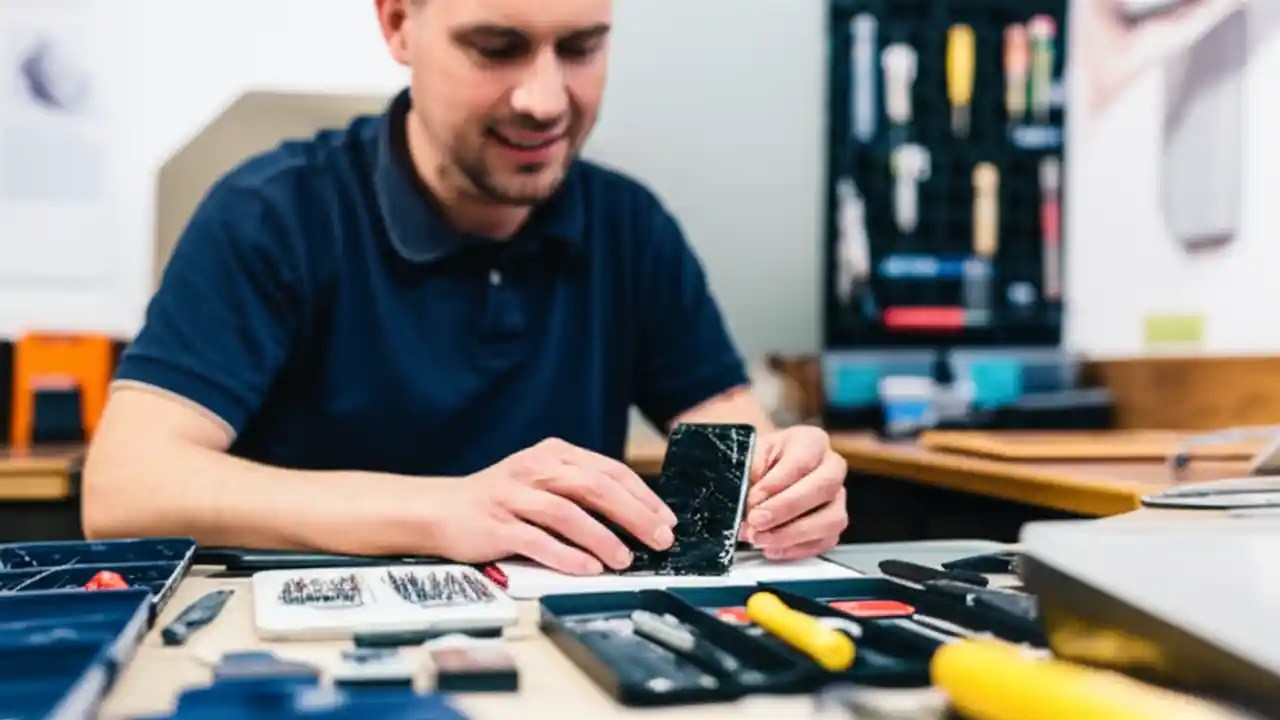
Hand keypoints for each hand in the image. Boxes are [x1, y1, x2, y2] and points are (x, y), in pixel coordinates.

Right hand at [430, 439, 677, 574]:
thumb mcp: (542, 481)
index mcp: (553, 454)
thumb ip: (580, 490)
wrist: (439, 509)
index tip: (665, 519)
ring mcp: (513, 496)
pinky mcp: (495, 524)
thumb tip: (634, 518)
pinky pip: (536, 541)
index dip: (641, 495)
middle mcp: (534, 469)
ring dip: (601, 538)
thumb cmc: (501, 500)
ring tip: (624, 560)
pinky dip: (566, 556)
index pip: (608, 470)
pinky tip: (587, 569)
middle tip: (658, 539)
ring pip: (567, 513)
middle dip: (633, 514)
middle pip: (593, 487)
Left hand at [740, 426, 847, 560]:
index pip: (802, 461)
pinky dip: (795, 549)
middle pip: (823, 488)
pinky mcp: (833, 525)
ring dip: (791, 534)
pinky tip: (771, 547)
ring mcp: (837, 498)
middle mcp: (832, 467)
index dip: (777, 483)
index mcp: (812, 441)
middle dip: (786, 509)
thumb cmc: (760, 462)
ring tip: (759, 538)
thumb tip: (749, 499)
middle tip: (756, 521)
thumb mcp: (751, 456)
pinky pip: (823, 542)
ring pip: (830, 520)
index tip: (753, 499)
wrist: (766, 472)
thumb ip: (750, 473)